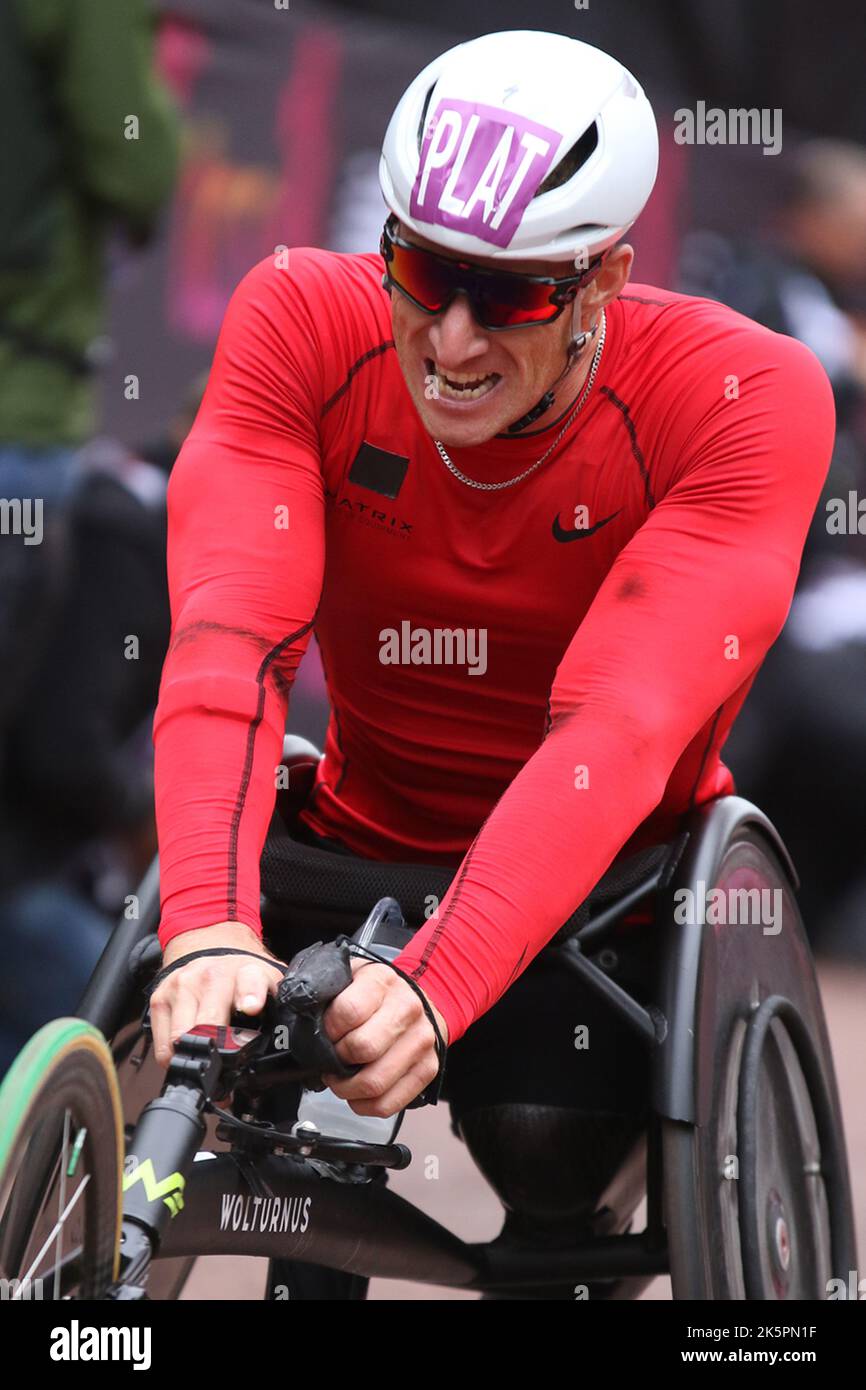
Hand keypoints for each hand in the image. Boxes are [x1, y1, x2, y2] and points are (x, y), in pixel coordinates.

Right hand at [150, 921, 285, 1067]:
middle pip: (208, 1022)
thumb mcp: (269, 986)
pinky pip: (163, 1043)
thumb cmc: (244, 977)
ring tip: (208, 1071)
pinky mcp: (160, 997)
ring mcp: (183, 985)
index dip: (250, 995)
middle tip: (226, 1075)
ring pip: (181, 1037)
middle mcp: (212, 975)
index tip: (251, 1006)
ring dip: (194, 1060)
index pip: (250, 982)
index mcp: (248, 972)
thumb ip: (279, 1012)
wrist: (211, 946)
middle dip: (217, 1053)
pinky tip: (189, 1057)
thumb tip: (288, 1054)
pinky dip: (174, 1058)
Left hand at [319, 959, 448, 1116]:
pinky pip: (388, 1104)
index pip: (349, 1011)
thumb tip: (284, 999)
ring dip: (346, 1089)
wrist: (418, 1000)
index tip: (323, 1034)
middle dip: (336, 1060)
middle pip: (363, 1049)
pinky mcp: (428, 1069)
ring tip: (340, 1079)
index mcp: (382, 981)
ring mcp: (421, 1041)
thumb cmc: (375, 994)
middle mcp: (407, 1009)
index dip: (328, 1030)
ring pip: (374, 1083)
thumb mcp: (348, 977)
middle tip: (330, 1059)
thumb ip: (322, 990)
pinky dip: (364, 1105)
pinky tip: (357, 1092)